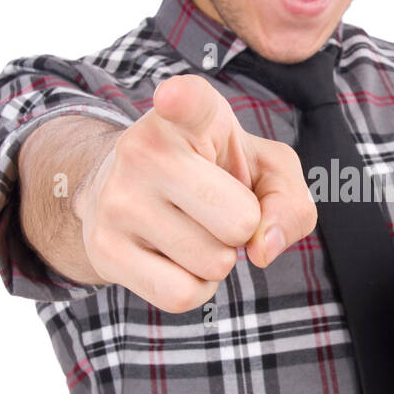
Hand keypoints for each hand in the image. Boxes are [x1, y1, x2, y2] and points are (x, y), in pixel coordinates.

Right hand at [76, 73, 316, 312]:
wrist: (126, 191)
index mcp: (188, 114)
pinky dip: (196, 288)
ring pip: (214, 264)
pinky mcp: (104, 248)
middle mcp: (144, 149)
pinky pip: (182, 295)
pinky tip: (177, 259)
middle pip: (240, 222)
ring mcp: (118, 200)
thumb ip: (290, 199)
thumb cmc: (213, 174)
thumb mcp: (264, 169)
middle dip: (244, 228)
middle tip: (215, 209)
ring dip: (218, 260)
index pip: (189, 102)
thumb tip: (264, 249)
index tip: (172, 98)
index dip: (183, 100)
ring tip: (192, 229)